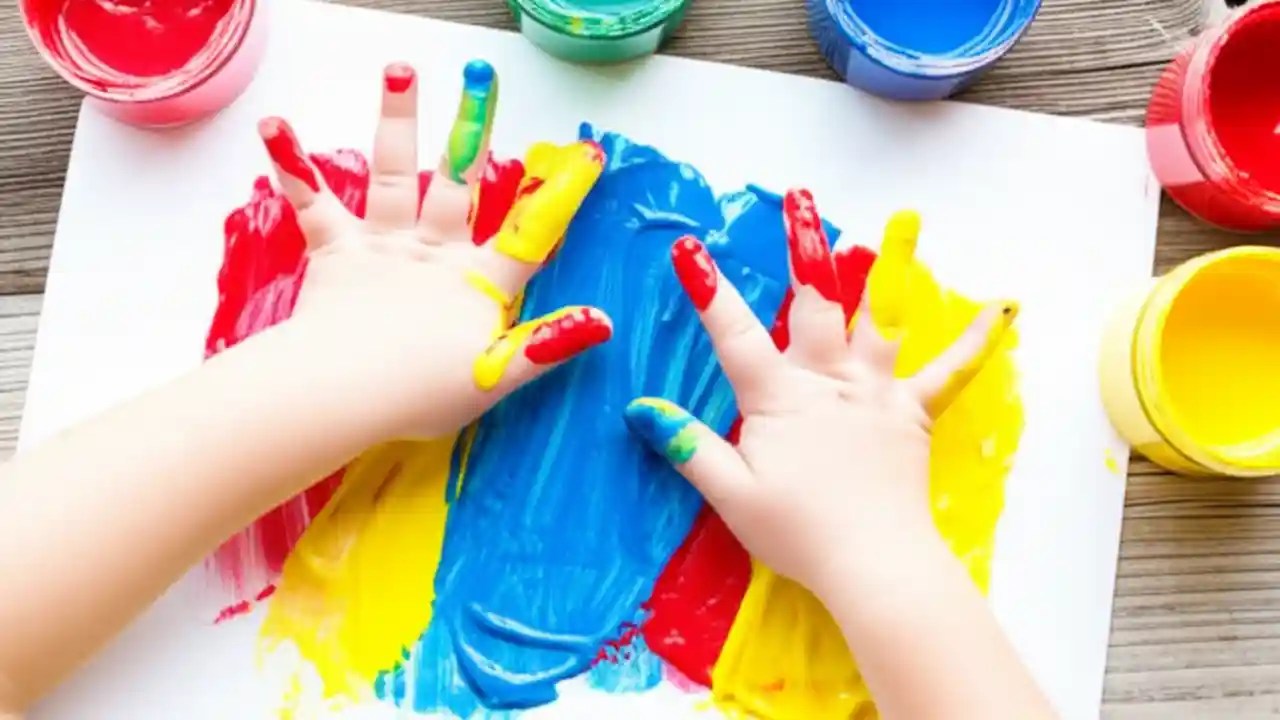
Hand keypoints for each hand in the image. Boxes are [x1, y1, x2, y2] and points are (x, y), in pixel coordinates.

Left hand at [257, 61, 610, 440]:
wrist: (346, 391)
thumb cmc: (421, 393)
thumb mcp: (496, 378)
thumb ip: (546, 345)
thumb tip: (601, 323)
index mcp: (476, 285)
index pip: (529, 237)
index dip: (560, 198)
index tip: (587, 157)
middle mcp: (434, 253)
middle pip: (461, 183)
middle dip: (474, 128)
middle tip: (482, 79)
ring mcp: (385, 247)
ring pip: (398, 175)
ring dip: (398, 121)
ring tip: (402, 71)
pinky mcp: (338, 252)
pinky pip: (316, 204)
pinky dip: (294, 167)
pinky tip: (276, 127)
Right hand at [623, 190, 1014, 595]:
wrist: (875, 563)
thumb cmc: (798, 532)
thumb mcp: (730, 494)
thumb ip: (687, 445)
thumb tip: (640, 408)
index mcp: (779, 397)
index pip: (736, 336)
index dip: (710, 292)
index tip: (690, 248)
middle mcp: (828, 380)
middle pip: (814, 303)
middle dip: (804, 247)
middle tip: (799, 198)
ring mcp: (875, 391)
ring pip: (880, 318)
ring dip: (886, 269)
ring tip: (901, 221)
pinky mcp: (911, 413)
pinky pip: (947, 372)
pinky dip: (973, 340)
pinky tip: (1001, 308)